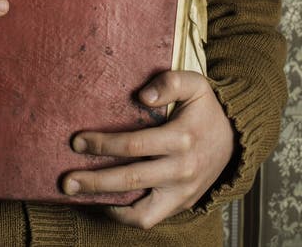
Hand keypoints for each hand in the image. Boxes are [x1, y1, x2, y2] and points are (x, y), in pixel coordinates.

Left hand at [61, 70, 235, 228]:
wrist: (235, 138)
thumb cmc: (206, 108)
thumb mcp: (195, 84)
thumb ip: (169, 83)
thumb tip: (142, 96)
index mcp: (181, 139)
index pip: (134, 145)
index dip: (103, 144)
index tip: (77, 142)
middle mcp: (181, 170)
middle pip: (130, 180)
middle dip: (95, 182)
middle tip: (66, 180)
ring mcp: (182, 192)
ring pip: (141, 212)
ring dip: (107, 206)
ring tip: (80, 198)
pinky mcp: (182, 204)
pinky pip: (150, 217)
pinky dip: (126, 216)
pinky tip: (104, 204)